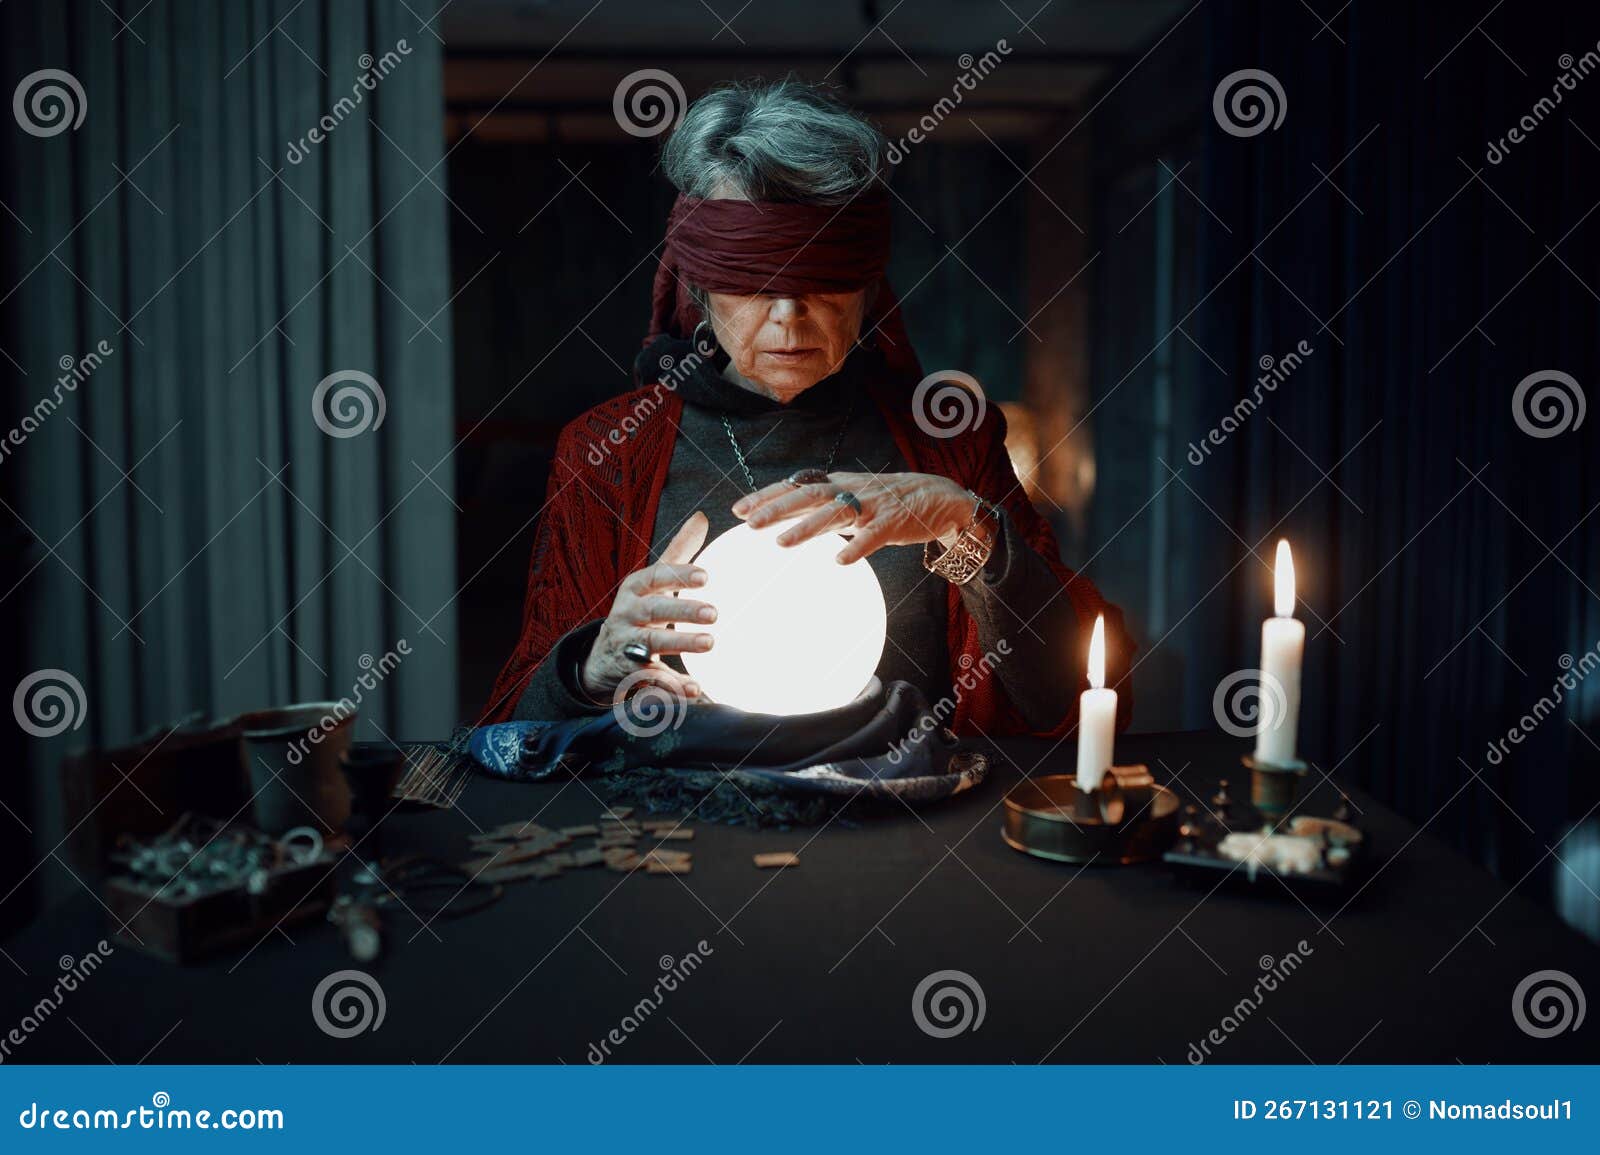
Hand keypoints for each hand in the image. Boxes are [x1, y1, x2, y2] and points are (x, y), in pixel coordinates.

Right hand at [580, 512, 715, 702]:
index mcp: (635, 589)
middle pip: (655, 610)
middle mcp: (627, 615)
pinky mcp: (630, 673)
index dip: (679, 575)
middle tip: (714, 613)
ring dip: (681, 643)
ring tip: (710, 643)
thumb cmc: (638, 612)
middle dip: (683, 610)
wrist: (602, 658)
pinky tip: (695, 688)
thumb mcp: (651, 582)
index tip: (707, 576)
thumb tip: (701, 518)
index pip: (656, 577)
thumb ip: (677, 554)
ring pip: (652, 644)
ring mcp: (627, 645)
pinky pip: (651, 679)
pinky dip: (672, 685)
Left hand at [732, 472, 990, 563]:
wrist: (940, 497)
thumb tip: (783, 516)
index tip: (738, 510)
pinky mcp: (894, 523)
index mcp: (838, 485)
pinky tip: (840, 561)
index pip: (796, 486)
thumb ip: (821, 507)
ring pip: (836, 514)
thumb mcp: (851, 498)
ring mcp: (873, 506)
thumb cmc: (888, 502)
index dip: (768, 496)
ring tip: (781, 543)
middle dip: (778, 509)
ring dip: (807, 528)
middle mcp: (851, 491)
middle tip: (749, 524)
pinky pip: (874, 536)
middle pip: (809, 496)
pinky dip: (857, 547)